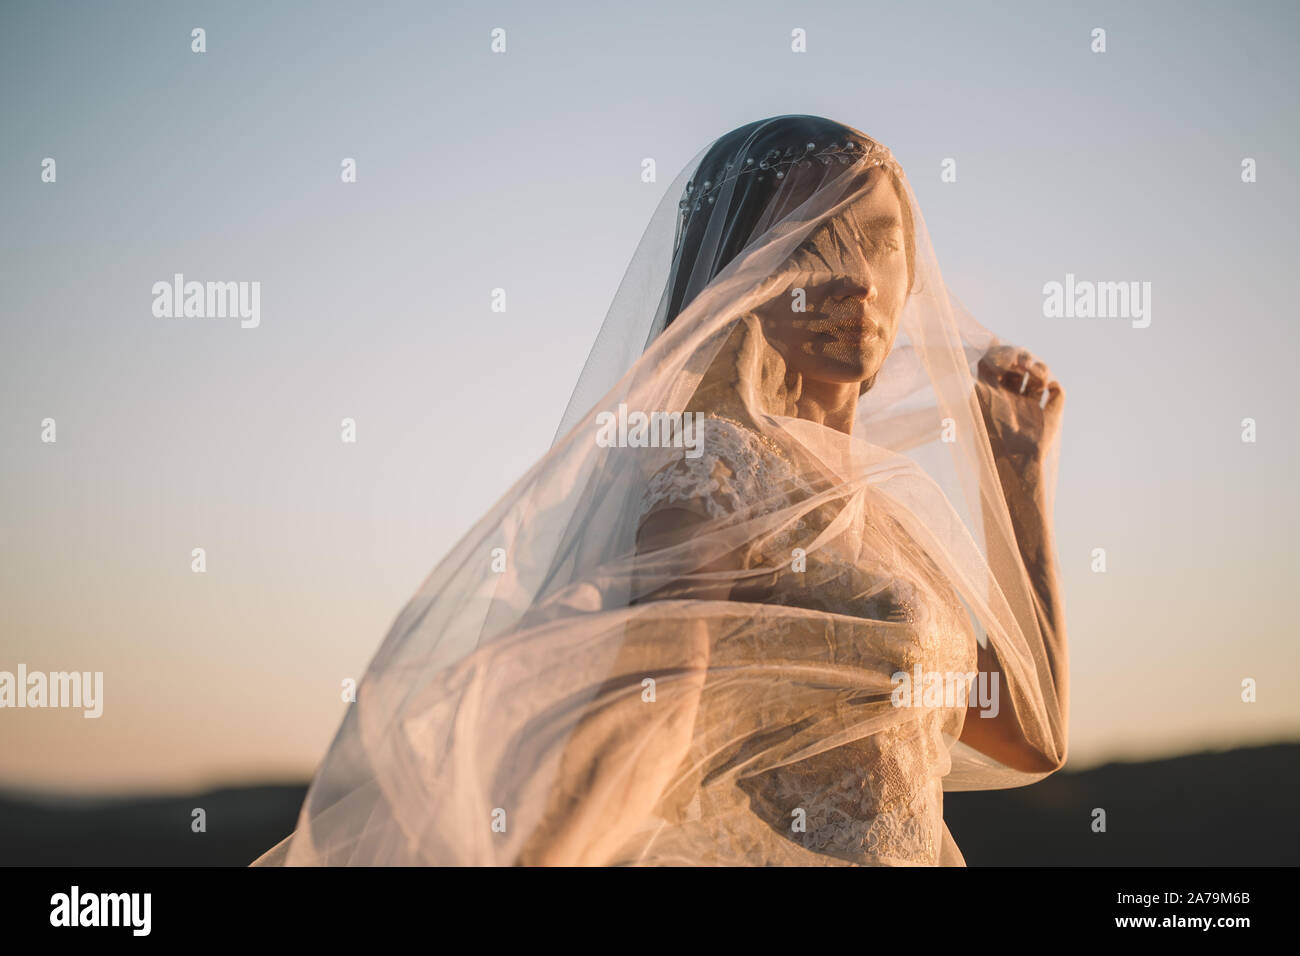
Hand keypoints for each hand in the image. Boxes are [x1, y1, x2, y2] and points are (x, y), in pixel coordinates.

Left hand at [974, 342, 1063, 471]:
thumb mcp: (983, 392)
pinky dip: (1054, 384)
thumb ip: (987, 367)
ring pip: (1040, 376)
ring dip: (1040, 367)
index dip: (1006, 354)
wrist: (1010, 456)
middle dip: (1024, 357)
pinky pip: (1057, 391)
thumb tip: (994, 341)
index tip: (1007, 350)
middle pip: (1021, 368)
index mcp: (994, 393)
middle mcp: (1013, 398)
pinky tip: (1046, 386)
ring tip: (1036, 372)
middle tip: (1024, 361)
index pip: (1002, 365)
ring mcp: (1032, 405)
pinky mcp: (1050, 414)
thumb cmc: (991, 425)